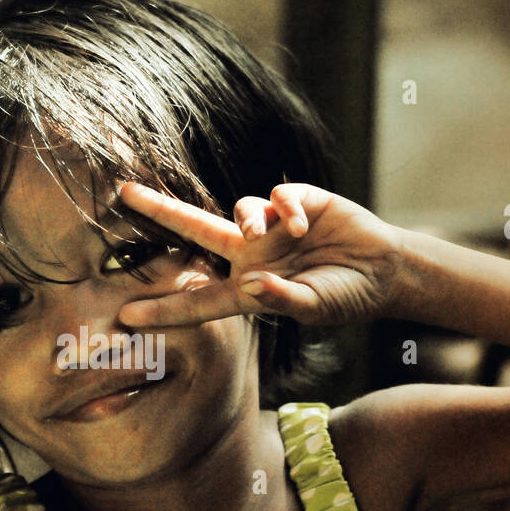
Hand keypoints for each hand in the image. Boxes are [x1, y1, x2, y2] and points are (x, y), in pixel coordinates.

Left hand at [116, 182, 411, 327]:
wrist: (385, 271)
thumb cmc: (345, 297)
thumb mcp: (314, 307)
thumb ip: (283, 299)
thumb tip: (251, 284)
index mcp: (249, 287)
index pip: (198, 300)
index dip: (164, 309)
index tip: (126, 317)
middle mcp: (253, 253)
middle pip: (196, 229)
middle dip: (160, 211)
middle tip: (124, 193)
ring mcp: (273, 226)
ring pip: (240, 210)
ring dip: (249, 217)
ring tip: (273, 232)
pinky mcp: (299, 201)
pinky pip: (279, 195)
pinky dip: (287, 207)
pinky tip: (304, 223)